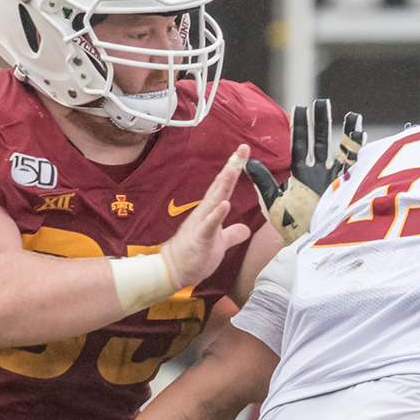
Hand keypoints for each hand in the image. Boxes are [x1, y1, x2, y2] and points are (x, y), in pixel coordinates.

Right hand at [160, 146, 252, 288]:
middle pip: (220, 186)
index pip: (223, 187)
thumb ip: (232, 234)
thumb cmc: (194, 256)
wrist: (173, 270)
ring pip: (214, 201)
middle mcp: (205, 213)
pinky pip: (209, 225)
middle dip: (232, 167)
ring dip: (223, 185)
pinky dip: (217, 215)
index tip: (243, 153)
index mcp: (209, 212)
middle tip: (242, 149)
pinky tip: (225, 204)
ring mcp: (201, 224)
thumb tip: (246, 229)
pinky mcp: (199, 239)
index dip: (234, 169)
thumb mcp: (220, 242)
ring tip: (233, 169)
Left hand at [245, 99, 363, 243]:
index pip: (300, 145)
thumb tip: (248, 163)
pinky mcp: (347, 185)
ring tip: (349, 114)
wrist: (313, 243)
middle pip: (320, 141)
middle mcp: (318, 174)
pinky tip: (362, 133)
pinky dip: (358, 148)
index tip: (299, 108)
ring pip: (338, 148)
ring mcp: (334, 178)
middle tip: (321, 102)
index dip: (299, 127)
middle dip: (320, 122)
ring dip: (343, 130)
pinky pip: (354, 163)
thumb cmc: (294, 227)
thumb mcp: (275, 202)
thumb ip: (264, 182)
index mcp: (301, 175)